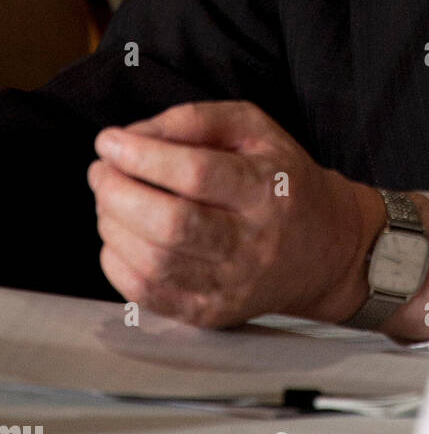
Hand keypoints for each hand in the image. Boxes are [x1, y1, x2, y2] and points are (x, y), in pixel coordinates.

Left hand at [87, 100, 386, 328]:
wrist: (323, 249)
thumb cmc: (283, 181)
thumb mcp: (255, 129)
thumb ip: (197, 120)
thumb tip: (135, 135)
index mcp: (267, 189)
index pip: (198, 174)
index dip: (144, 156)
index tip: (109, 140)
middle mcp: (252, 242)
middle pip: (170, 224)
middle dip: (118, 192)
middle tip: (101, 171)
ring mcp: (231, 285)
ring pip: (153, 262)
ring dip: (112, 225)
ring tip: (108, 198)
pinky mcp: (211, 313)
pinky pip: (148, 295)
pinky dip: (117, 263)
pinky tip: (119, 236)